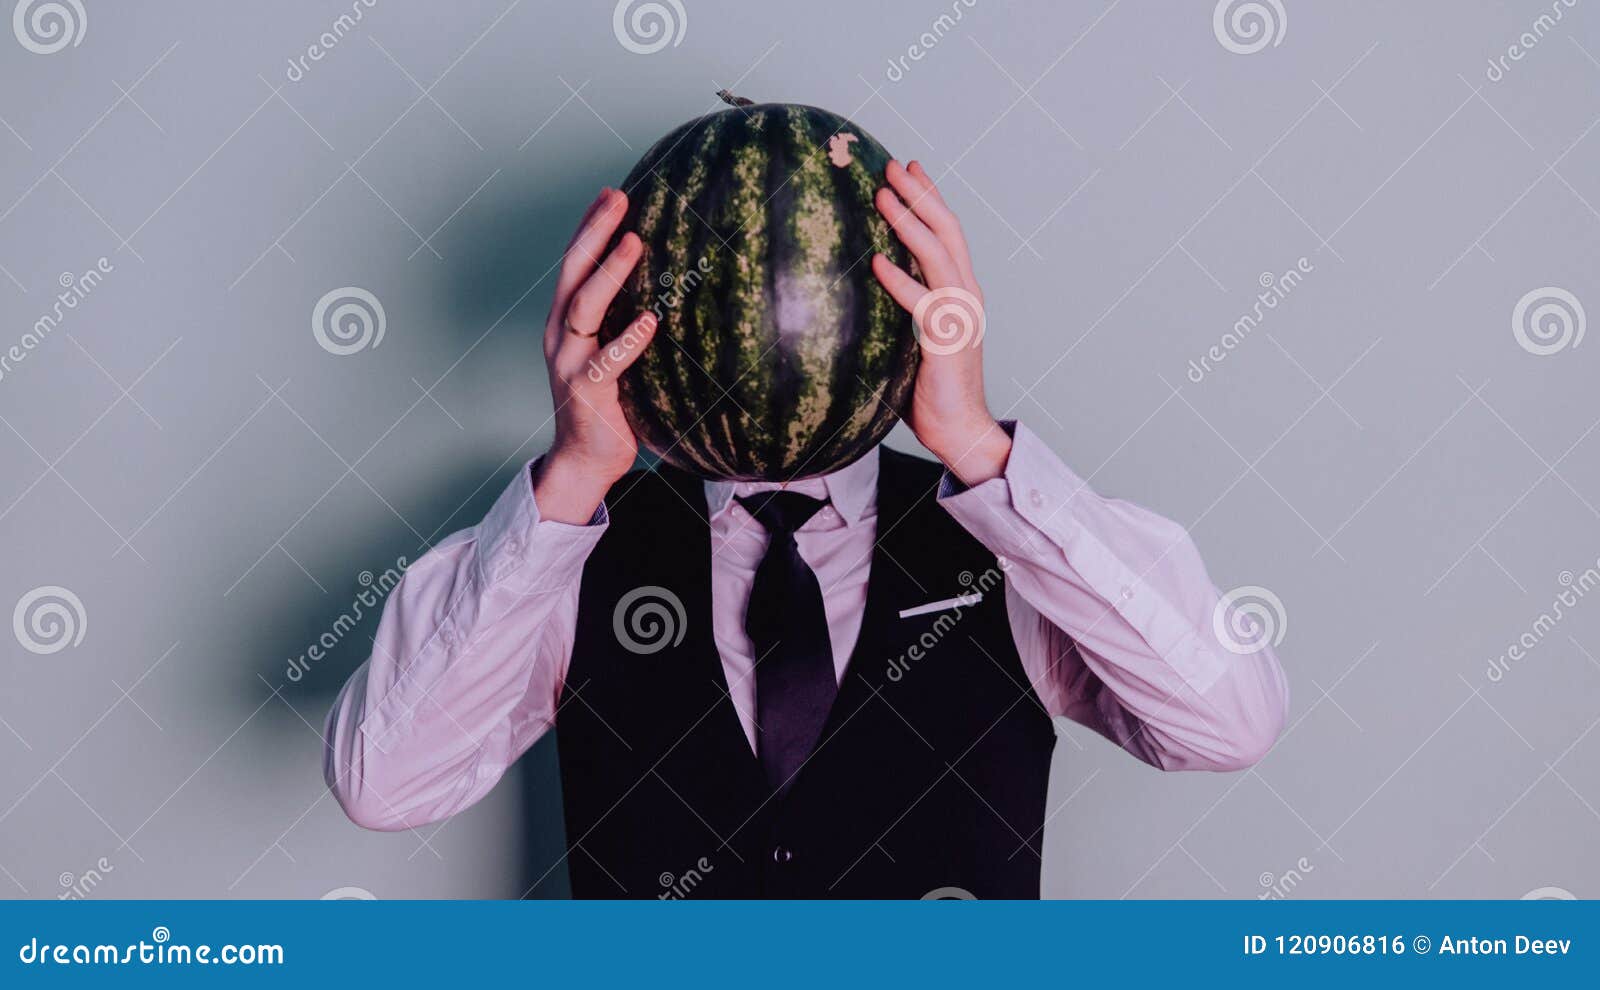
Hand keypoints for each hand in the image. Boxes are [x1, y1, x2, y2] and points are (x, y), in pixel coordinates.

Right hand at [533, 188, 657, 523]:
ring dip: (608, 273)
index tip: (610, 192)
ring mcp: (568, 362)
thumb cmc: (609, 404)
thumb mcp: (613, 354)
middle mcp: (561, 335)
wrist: (586, 459)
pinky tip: (649, 321)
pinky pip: (606, 362)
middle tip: (618, 198)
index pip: (574, 263)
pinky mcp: (586, 392)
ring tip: (633, 242)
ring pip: (584, 308)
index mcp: (566, 322)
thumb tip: (672, 290)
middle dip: (593, 232)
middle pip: (572, 272)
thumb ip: (626, 321)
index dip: (589, 226)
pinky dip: (627, 340)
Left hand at [872, 160, 1010, 486]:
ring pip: (938, 257)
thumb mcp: (911, 340)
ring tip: (883, 196)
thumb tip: (857, 291)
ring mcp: (960, 318)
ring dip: (910, 224)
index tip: (908, 169)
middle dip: (921, 195)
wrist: (961, 431)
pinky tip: (877, 261)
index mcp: (960, 293)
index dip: (929, 198)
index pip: (947, 234)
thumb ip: (897, 312)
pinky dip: (900, 281)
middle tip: (892, 165)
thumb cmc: (930, 390)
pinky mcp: (947, 343)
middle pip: (947, 232)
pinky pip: (923, 305)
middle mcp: (966, 297)